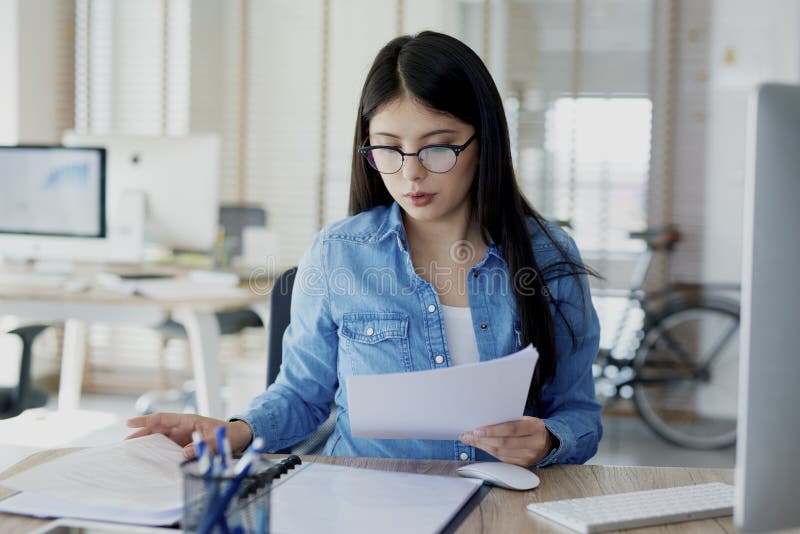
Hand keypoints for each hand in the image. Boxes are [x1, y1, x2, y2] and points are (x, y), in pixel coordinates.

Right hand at [126, 412, 253, 458]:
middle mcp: (183, 426)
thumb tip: (184, 454)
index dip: (146, 420)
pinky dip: (157, 451)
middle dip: (140, 433)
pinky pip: (168, 447)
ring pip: (160, 438)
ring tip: (132, 451)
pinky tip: (149, 459)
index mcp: (189, 420)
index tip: (129, 422)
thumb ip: (203, 446)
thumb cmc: (230, 435)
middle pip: (157, 428)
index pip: (163, 418)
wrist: (240, 437)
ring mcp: (183, 435)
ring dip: (147, 443)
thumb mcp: (219, 440)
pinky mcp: (185, 444)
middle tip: (124, 443)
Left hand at [459, 416, 556, 466]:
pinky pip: (502, 459)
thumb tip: (484, 422)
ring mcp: (529, 457)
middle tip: (468, 435)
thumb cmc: (531, 427)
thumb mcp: (526, 419)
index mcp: (535, 428)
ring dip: (483, 446)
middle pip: (504, 443)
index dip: (493, 430)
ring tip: (470, 439)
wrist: (547, 442)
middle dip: (483, 439)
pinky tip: (481, 446)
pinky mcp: (523, 465)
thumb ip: (509, 421)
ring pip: (501, 453)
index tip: (477, 430)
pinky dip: (489, 452)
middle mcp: (534, 444)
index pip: (511, 429)